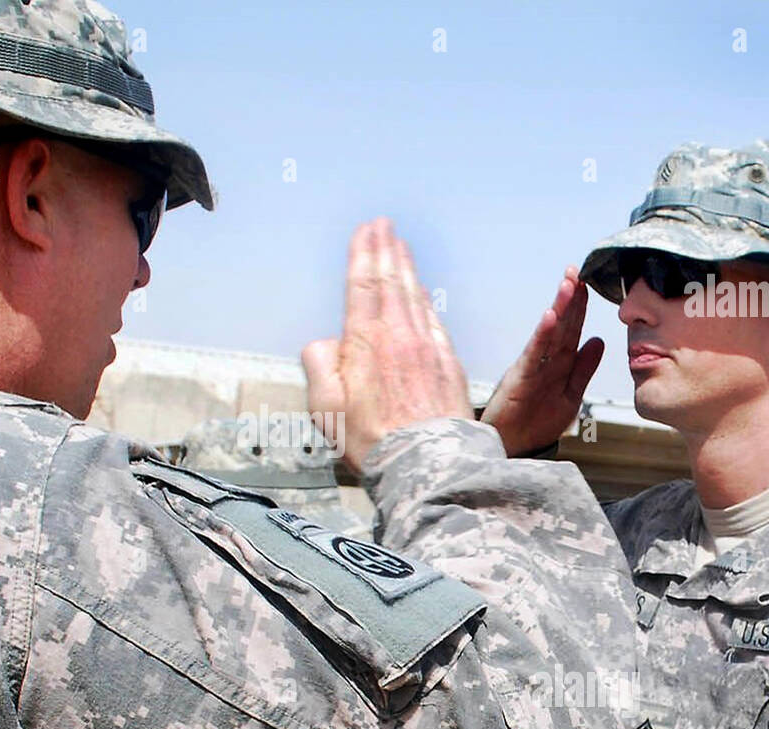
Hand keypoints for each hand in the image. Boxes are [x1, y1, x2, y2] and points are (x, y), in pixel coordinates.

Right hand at [302, 218, 472, 472]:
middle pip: (393, 282)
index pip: (364, 286)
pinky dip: (425, 300)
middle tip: (384, 225)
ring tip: (401, 247)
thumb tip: (323, 343)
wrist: (428, 464)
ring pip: (416, 297)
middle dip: (386, 250)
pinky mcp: (448, 365)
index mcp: (367, 342)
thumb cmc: (373, 441)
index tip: (366, 230)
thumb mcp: (326, 408)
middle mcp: (401, 336)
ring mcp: (429, 348)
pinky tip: (423, 295)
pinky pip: (434, 320)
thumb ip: (320, 367)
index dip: (364, 254)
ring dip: (407, 268)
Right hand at [481, 267, 603, 455]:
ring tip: (567, 285)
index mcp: (557, 365)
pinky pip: (534, 355)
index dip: (580, 307)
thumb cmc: (535, 423)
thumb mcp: (569, 396)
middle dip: (569, 298)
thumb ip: (583, 370)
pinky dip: (542, 336)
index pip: (571, 330)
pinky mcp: (520, 379)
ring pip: (548, 334)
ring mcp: (531, 368)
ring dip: (558, 309)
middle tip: (576, 271)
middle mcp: (544, 361)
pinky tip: (549, 317)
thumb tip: (598, 341)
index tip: (588, 283)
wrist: (512, 449)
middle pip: (560, 325)